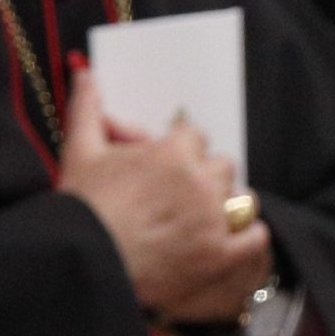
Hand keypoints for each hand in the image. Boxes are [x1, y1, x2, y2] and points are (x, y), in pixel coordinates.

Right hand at [58, 64, 273, 322]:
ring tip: (200, 219)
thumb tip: (84, 71)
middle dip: (203, 178)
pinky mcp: (221, 255)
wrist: (78, 264)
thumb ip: (88, 109)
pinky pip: (255, 236)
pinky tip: (232, 239)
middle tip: (178, 196)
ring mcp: (214, 219)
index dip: (180, 151)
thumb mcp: (80, 153)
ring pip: (242, 198)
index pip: (194, 136)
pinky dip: (249, 236)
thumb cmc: (78, 207)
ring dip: (227, 205)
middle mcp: (201, 182)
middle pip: (221, 167)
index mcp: (173, 153)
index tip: (164, 167)